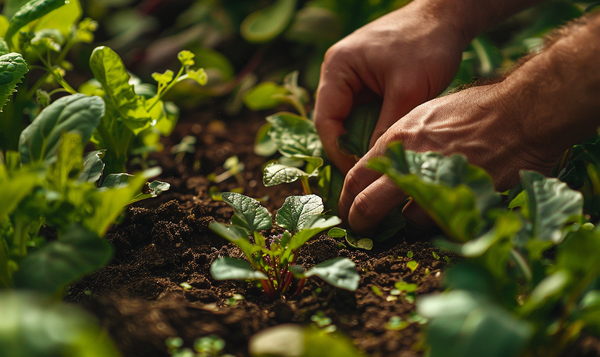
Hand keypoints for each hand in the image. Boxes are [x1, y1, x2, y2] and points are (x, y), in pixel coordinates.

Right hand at [314, 1, 469, 173]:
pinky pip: (364, 114)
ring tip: (379, 162)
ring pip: (350, 121)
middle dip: (350, 148)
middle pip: (334, 123)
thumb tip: (372, 165)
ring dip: (363, 140)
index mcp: (337, 69)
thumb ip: (385, 128)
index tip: (358, 171)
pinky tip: (387, 144)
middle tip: (368, 172)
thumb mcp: (407, 91)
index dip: (339, 150)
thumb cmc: (427, 45)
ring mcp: (352, 79)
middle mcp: (338, 74)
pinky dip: (374, 129)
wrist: (447, 17)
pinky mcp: (368, 84)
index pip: (326, 120)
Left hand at [338, 83, 562, 234]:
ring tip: (418, 216)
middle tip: (361, 229)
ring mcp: (438, 186)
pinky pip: (442, 225)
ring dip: (409, 223)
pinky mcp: (463, 202)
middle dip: (360, 222)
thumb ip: (400, 143)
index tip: (346, 209)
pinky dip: (440, 225)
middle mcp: (411, 165)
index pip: (355, 177)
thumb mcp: (425, 115)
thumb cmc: (473, 110)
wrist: (519, 115)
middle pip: (368, 207)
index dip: (346, 199)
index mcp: (398, 141)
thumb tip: (382, 167)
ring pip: (409, 221)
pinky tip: (446, 216)